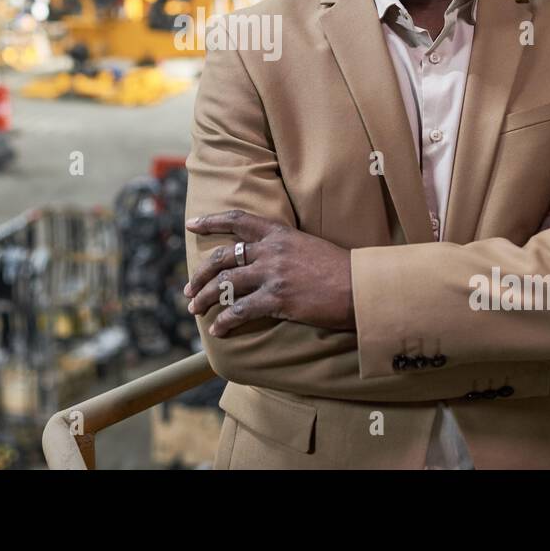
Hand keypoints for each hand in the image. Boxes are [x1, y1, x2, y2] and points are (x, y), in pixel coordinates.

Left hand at [183, 210, 354, 335]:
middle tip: (188, 288)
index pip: (238, 220)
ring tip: (193, 309)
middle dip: (200, 274)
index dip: (211, 221)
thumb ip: (284, 249)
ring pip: (225, 285)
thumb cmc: (340, 270)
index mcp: (280, 234)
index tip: (191, 225)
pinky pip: (239, 311)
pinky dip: (223, 322)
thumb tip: (265, 258)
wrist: (361, 287)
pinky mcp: (277, 299)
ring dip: (204, 299)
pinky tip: (217, 330)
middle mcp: (272, 250)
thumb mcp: (309, 246)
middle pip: (223, 257)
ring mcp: (273, 274)